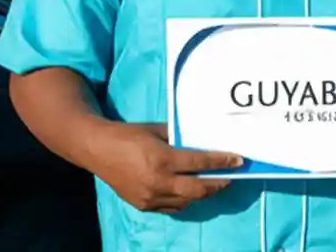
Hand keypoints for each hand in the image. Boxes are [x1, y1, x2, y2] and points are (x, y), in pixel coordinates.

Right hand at [88, 122, 242, 213]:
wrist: (97, 149)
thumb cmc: (128, 134)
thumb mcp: (156, 130)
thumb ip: (178, 138)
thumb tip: (199, 141)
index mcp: (163, 159)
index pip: (200, 164)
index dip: (222, 163)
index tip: (238, 160)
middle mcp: (159, 181)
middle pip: (198, 189)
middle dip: (218, 184)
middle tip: (230, 177)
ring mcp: (151, 197)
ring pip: (186, 201)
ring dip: (202, 194)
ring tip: (212, 184)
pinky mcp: (144, 205)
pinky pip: (171, 207)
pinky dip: (184, 200)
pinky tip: (189, 192)